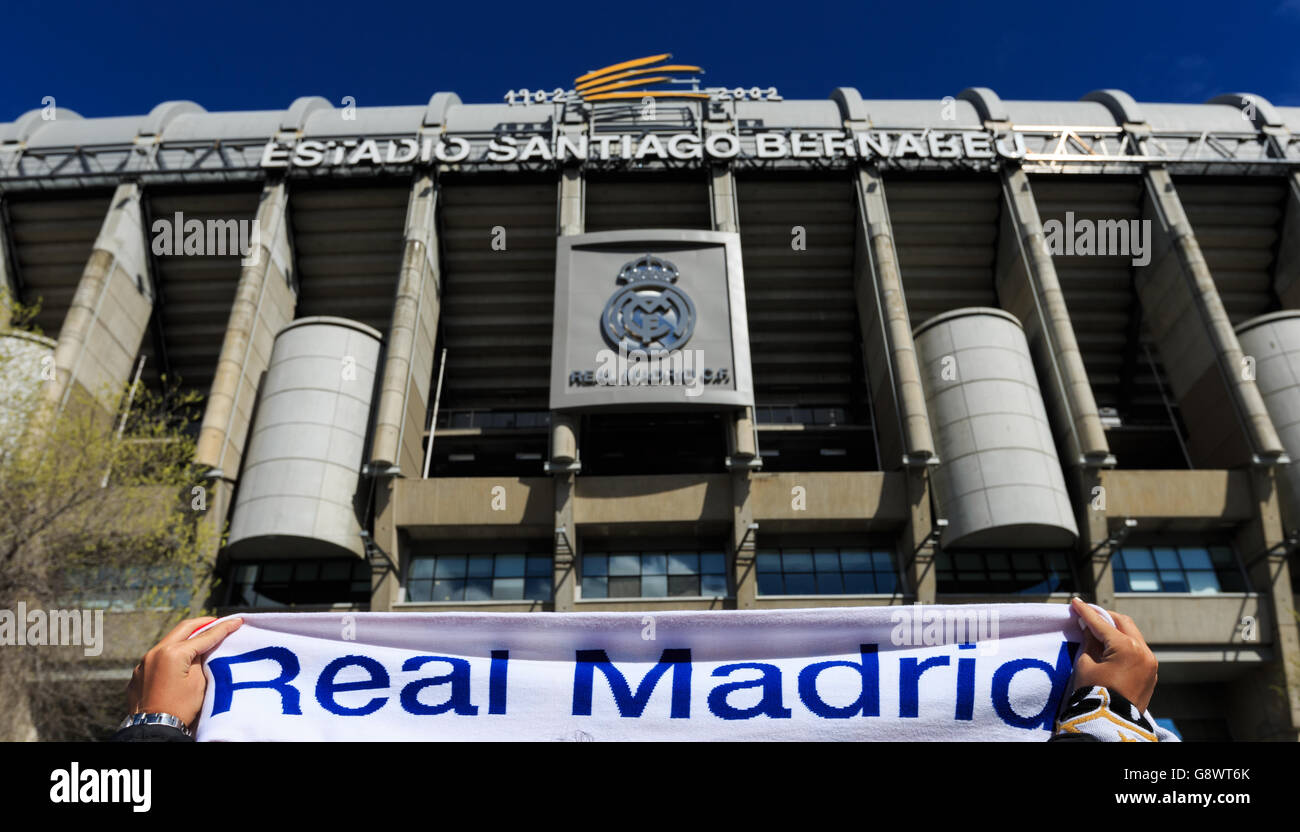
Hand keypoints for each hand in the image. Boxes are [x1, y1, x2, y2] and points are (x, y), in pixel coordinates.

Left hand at [126, 616, 242, 728]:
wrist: (154, 728)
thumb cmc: (180, 708)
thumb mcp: (199, 682)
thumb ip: (201, 660)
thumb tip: (201, 651)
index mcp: (173, 653)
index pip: (204, 636)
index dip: (223, 628)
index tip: (236, 620)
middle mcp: (155, 653)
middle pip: (183, 629)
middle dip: (202, 623)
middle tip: (217, 622)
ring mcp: (144, 663)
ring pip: (168, 641)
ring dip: (185, 638)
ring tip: (200, 639)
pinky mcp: (138, 674)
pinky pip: (157, 657)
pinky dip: (171, 654)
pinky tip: (180, 661)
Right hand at [1069, 597, 1157, 711]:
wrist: (1112, 722)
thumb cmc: (1095, 693)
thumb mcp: (1086, 664)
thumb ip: (1089, 641)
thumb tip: (1089, 627)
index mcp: (1126, 647)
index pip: (1102, 624)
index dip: (1086, 612)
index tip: (1076, 602)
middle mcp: (1143, 651)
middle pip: (1123, 623)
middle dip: (1105, 617)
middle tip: (1089, 614)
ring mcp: (1150, 663)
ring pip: (1133, 636)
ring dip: (1117, 631)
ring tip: (1099, 631)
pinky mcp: (1151, 673)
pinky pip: (1138, 651)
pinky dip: (1125, 645)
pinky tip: (1112, 647)